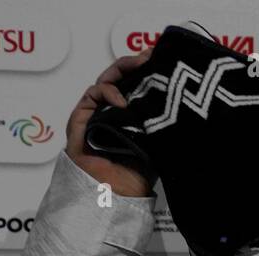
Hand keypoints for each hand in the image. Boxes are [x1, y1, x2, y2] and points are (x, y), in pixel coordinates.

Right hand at [65, 48, 154, 197]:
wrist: (115, 196)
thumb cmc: (135, 178)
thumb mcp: (157, 145)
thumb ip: (161, 125)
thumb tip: (178, 106)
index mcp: (131, 119)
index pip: (138, 88)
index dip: (147, 73)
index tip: (163, 62)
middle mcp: (112, 115)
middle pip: (121, 80)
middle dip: (135, 64)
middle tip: (150, 56)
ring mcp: (95, 115)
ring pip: (106, 81)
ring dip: (121, 70)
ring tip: (139, 67)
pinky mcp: (80, 119)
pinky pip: (92, 95)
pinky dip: (108, 92)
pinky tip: (123, 101)